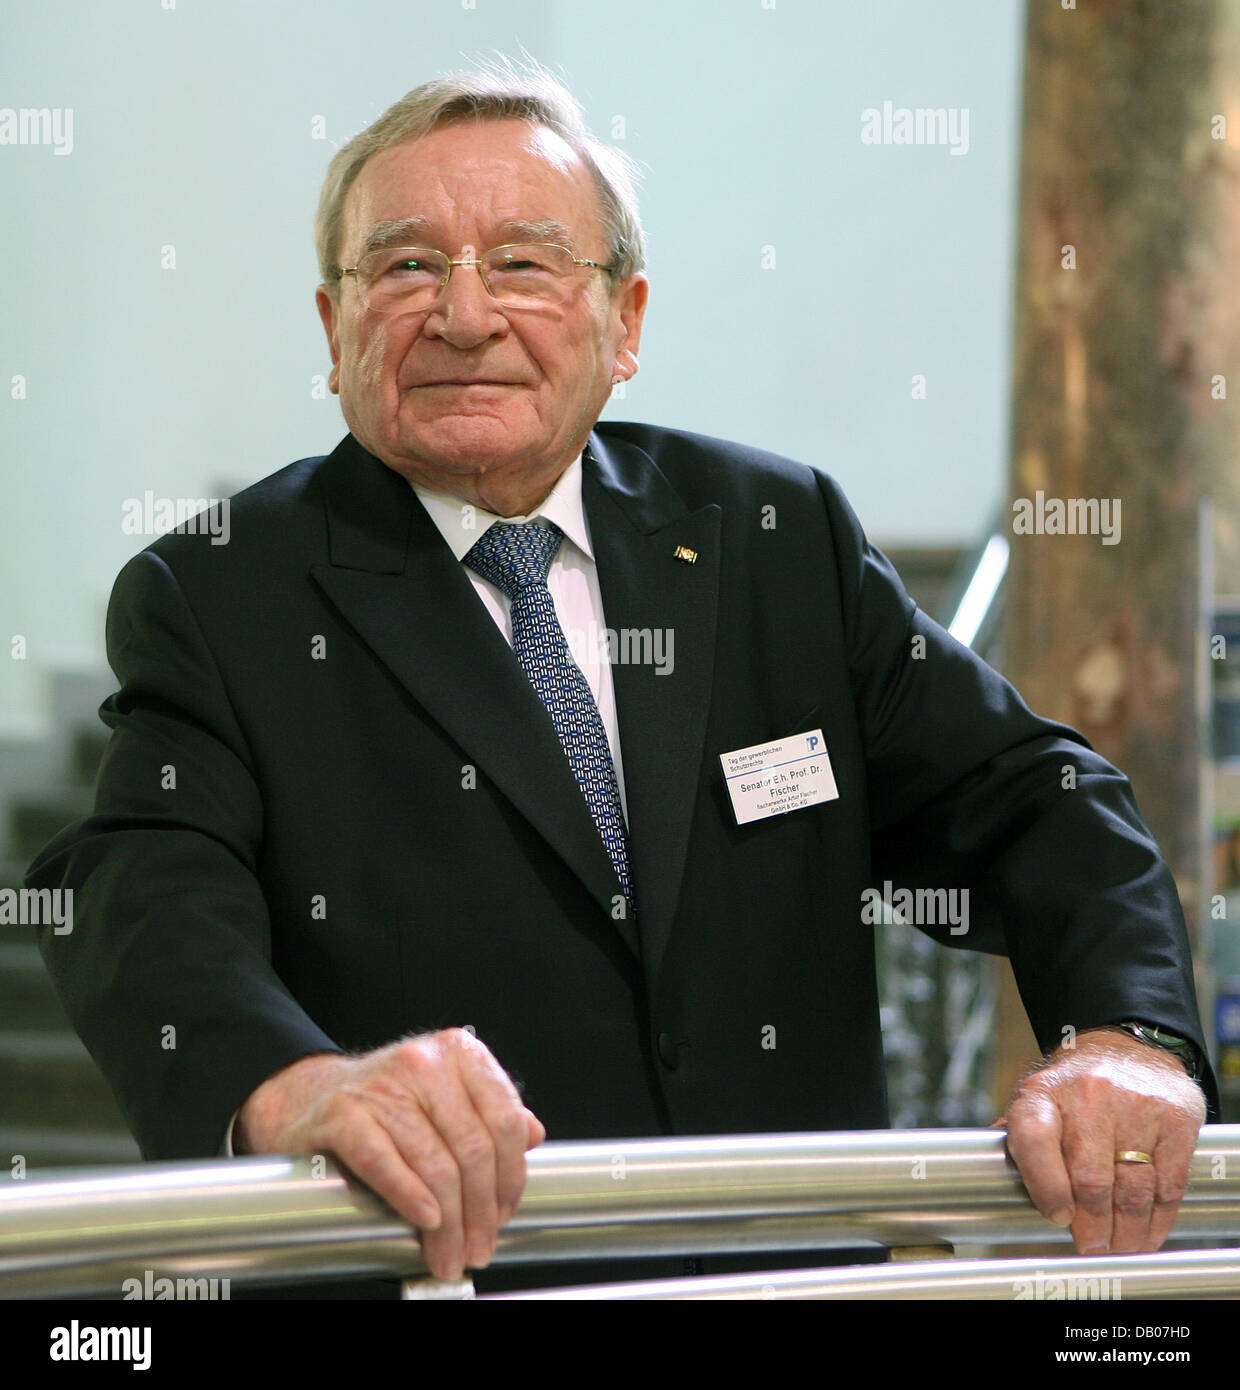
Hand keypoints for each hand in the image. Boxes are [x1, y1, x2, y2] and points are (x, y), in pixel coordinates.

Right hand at [233, 1029, 545, 1279]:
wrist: (312, 1097)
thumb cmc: (389, 1101)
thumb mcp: (448, 1094)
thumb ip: (490, 1110)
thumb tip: (533, 1135)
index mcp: (460, 1052)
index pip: (504, 1119)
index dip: (510, 1176)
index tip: (506, 1213)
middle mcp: (425, 1062)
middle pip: (472, 1148)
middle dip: (480, 1210)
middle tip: (480, 1247)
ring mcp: (383, 1085)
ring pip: (434, 1162)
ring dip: (448, 1222)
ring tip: (450, 1253)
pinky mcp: (344, 1113)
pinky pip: (385, 1161)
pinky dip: (409, 1195)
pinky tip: (426, 1220)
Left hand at [1000, 1027, 1205, 1255]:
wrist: (1126, 1046)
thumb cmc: (1075, 1086)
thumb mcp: (1036, 1099)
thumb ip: (1018, 1138)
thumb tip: (987, 1174)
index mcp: (1043, 1093)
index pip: (1034, 1138)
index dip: (1044, 1186)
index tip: (1057, 1216)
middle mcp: (1089, 1095)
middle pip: (1090, 1177)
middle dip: (1092, 1225)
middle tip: (1092, 1246)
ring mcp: (1136, 1106)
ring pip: (1132, 1187)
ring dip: (1127, 1229)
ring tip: (1120, 1246)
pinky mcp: (1175, 1120)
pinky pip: (1168, 1183)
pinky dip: (1158, 1217)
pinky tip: (1148, 1231)